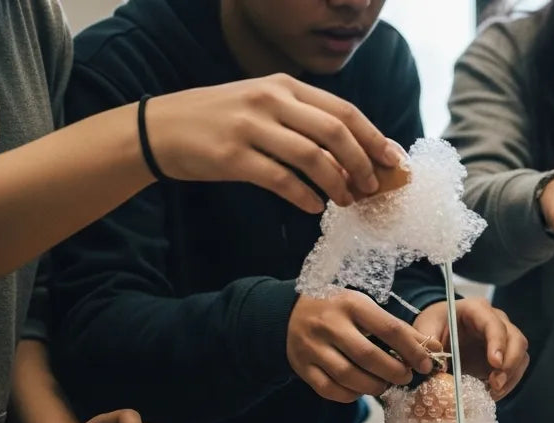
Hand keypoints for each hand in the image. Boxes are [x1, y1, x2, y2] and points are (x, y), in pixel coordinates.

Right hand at [145, 73, 404, 213]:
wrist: (158, 129)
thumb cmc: (220, 121)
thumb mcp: (263, 104)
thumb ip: (304, 119)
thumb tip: (355, 151)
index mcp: (284, 86)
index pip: (344, 111)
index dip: (375, 138)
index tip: (394, 162)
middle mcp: (270, 100)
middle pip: (336, 132)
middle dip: (363, 164)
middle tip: (373, 188)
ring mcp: (250, 126)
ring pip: (313, 157)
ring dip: (338, 184)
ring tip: (347, 201)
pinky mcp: (232, 156)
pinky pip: (281, 180)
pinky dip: (304, 196)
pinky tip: (314, 207)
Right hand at [287, 289, 435, 402]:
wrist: (288, 312)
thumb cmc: (338, 310)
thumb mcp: (366, 308)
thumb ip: (397, 328)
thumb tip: (433, 348)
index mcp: (352, 304)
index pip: (390, 329)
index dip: (413, 350)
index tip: (426, 364)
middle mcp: (329, 324)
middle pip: (369, 357)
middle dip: (394, 372)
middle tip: (405, 376)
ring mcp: (312, 347)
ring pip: (349, 377)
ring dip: (375, 386)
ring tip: (385, 383)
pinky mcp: (301, 367)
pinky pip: (330, 390)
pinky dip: (351, 395)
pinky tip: (361, 389)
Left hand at [413, 299, 529, 398]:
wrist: (441, 329)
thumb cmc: (435, 324)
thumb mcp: (425, 328)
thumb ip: (429, 344)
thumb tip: (438, 365)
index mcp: (476, 310)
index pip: (494, 324)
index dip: (497, 343)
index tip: (495, 364)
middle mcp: (497, 320)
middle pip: (516, 339)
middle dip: (510, 363)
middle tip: (495, 384)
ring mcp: (504, 338)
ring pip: (521, 355)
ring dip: (511, 376)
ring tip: (493, 392)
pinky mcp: (505, 355)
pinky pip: (516, 368)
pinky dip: (508, 383)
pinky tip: (492, 393)